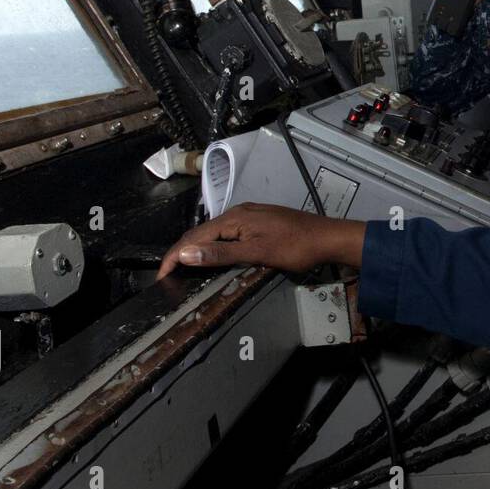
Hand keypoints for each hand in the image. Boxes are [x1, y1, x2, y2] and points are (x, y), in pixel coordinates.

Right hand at [155, 202, 365, 280]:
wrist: (327, 238)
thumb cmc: (295, 247)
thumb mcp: (257, 253)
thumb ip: (221, 254)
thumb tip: (186, 254)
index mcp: (235, 218)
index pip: (195, 236)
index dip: (175, 255)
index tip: (162, 275)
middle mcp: (238, 213)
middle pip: (201, 233)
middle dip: (181, 252)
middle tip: (167, 274)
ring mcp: (249, 217)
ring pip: (213, 233)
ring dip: (196, 249)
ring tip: (183, 268)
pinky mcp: (258, 223)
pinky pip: (226, 234)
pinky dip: (213, 246)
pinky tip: (212, 257)